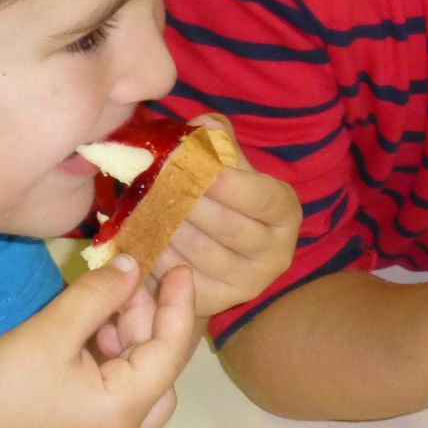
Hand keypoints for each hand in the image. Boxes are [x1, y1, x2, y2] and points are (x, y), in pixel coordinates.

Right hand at [0, 256, 198, 427]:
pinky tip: (87, 333)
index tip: (180, 265)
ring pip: (141, 381)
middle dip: (148, 319)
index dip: (179, 304)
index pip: (172, 350)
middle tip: (124, 280)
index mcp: (125, 410)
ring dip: (130, 338)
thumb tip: (132, 266)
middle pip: (160, 367)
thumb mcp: (49, 332)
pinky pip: (118, 394)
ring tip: (102, 305)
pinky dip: (113, 359)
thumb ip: (97, 296)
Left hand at [152, 113, 301, 317]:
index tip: (193, 160)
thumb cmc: (228, 193)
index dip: (228, 180)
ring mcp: (247, 284)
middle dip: (188, 200)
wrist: (229, 247)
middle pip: (228, 226)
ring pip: (202, 253)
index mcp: (285, 212)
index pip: (260, 197)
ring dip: (168, 226)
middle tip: (156, 179)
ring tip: (144, 203)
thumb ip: (219, 139)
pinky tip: (141, 233)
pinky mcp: (218, 303)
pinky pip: (182, 278)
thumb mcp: (233, 163)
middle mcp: (275, 254)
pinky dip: (158, 255)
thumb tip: (200, 125)